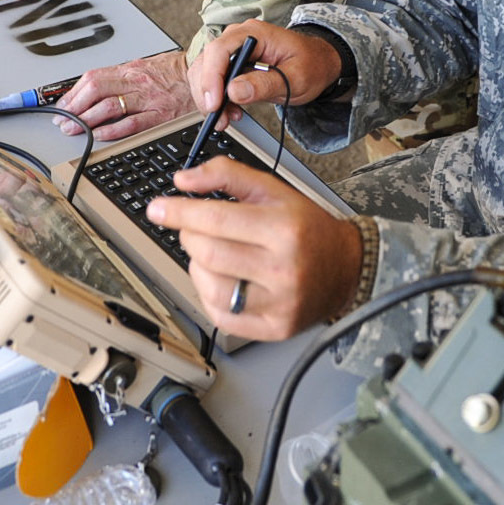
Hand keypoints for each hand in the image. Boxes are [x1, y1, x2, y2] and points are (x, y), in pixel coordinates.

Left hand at [55, 50, 191, 140]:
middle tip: (62, 121)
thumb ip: (121, 77)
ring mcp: (148, 98)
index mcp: (131, 69)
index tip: (62, 106)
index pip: (93, 78)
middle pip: (95, 91)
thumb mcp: (144, 66)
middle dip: (74, 108)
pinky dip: (112, 130)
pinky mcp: (160, 115)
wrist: (204, 75)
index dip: (73, 93)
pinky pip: (131, 123)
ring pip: (109, 107)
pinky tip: (99, 135)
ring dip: (86, 120)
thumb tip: (93, 89)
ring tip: (74, 130)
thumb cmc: (175, 72)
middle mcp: (137, 81)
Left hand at [146, 156, 363, 340]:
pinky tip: (223, 278)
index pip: (217, 219)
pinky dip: (210, 293)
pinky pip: (220, 314)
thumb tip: (183, 180)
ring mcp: (278, 304)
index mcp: (285, 228)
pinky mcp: (272, 328)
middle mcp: (283, 269)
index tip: (158, 208)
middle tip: (197, 228)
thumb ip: (228, 176)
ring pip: (209, 286)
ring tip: (211, 254)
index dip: (179, 212)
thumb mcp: (274, 190)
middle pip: (208, 253)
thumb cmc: (307, 228)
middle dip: (190, 235)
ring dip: (197, 265)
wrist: (346, 268)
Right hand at [190, 21, 344, 127]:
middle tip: (219, 118)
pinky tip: (231, 112)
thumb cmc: (311, 65)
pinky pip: (212, 81)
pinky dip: (216, 100)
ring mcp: (233, 51)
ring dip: (210, 99)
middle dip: (207, 93)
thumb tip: (234, 91)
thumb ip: (265, 84)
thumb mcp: (295, 78)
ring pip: (204, 73)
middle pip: (206, 62)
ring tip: (227, 118)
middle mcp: (238, 38)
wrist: (318, 64)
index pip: (220, 49)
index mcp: (255, 33)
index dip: (212, 77)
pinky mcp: (231, 65)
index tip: (215, 103)